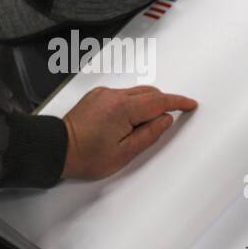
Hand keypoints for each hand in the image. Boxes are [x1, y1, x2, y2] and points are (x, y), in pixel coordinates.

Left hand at [60, 85, 196, 179]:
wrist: (58, 149)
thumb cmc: (86, 156)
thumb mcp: (125, 152)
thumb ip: (149, 134)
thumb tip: (165, 120)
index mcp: (122, 108)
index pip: (159, 101)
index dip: (177, 102)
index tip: (189, 104)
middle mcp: (113, 95)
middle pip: (149, 93)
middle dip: (162, 103)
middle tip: (165, 121)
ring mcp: (103, 93)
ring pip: (135, 93)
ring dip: (145, 105)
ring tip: (137, 129)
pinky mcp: (96, 95)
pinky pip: (122, 95)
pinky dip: (131, 104)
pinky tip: (125, 123)